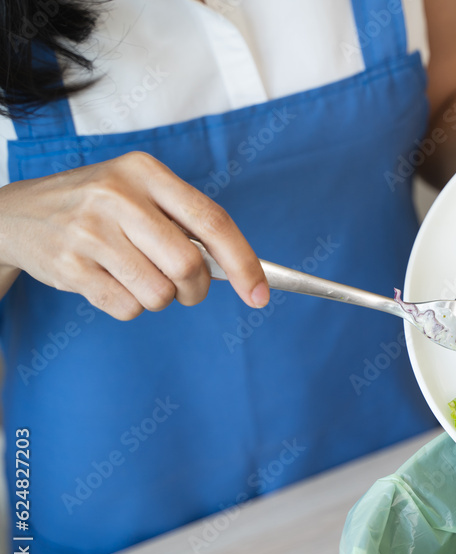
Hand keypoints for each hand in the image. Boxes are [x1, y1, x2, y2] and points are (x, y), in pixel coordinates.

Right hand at [0, 151, 268, 319]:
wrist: (18, 213)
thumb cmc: (97, 207)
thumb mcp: (138, 192)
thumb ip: (185, 222)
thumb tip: (240, 270)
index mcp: (146, 172)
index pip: (212, 221)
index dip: (243, 262)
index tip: (260, 293)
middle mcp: (117, 196)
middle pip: (188, 265)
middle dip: (196, 289)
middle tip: (186, 288)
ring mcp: (89, 231)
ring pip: (159, 293)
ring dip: (159, 298)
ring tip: (136, 276)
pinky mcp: (69, 266)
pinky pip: (128, 308)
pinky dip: (130, 306)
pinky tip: (109, 281)